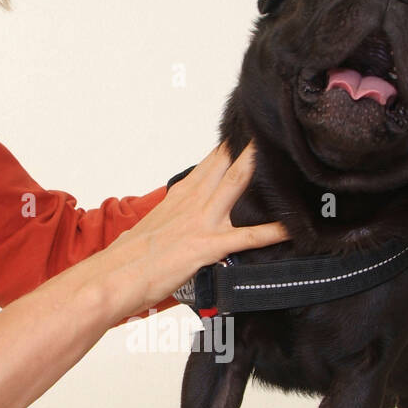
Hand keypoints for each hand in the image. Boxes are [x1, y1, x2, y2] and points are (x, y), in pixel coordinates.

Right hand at [104, 141, 290, 316]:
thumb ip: (172, 221)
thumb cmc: (129, 259)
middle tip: (274, 130)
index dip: (231, 146)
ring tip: (287, 158)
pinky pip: (248, 237)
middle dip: (251, 146)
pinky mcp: (208, 246)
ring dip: (261, 170)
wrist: (115, 277)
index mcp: (180, 197)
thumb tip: (179, 226)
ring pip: (238, 185)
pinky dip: (272, 233)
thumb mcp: (152, 229)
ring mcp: (202, 222)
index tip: (248, 131)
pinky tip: (293, 228)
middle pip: (227, 164)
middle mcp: (193, 203)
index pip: (210, 163)